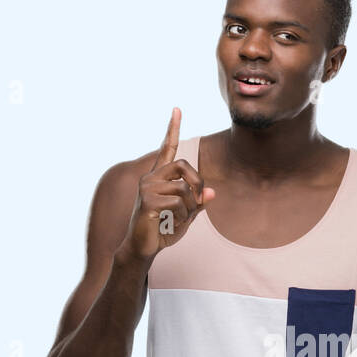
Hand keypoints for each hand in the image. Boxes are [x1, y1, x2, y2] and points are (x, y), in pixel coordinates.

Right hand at [122, 107, 215, 260]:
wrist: (143, 247)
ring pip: (184, 189)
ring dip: (189, 209)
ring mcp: (147, 187)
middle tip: (198, 202)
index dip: (172, 128)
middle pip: (183, 165)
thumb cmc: (163, 229)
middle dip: (197, 183)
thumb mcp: (186, 215)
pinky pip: (179, 203)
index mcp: (159, 176)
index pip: (166, 147)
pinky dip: (182, 217)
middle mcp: (150, 177)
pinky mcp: (148, 201)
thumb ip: (198, 202)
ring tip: (178, 220)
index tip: (177, 109)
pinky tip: (171, 224)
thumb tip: (212, 192)